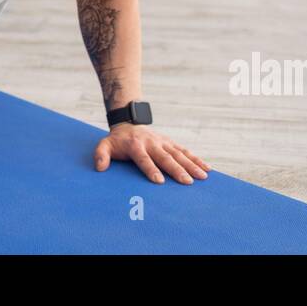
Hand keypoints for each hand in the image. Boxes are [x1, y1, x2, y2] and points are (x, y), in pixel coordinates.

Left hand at [93, 124, 209, 184]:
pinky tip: (207, 168)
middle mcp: (151, 143)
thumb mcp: (104, 144)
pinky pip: (185, 151)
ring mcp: (163, 142)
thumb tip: (100, 167)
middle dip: (176, 170)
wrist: (128, 123)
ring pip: (179, 154)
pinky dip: (196, 159)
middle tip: (187, 182)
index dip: (151, 170)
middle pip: (165, 158)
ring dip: (191, 165)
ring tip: (202, 176)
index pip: (144, 159)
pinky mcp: (170, 143)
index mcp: (135, 146)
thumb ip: (101, 155)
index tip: (159, 181)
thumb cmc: (116, 141)